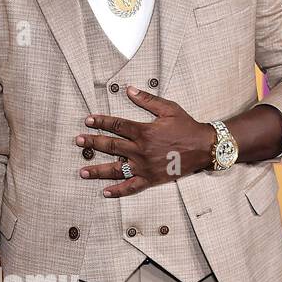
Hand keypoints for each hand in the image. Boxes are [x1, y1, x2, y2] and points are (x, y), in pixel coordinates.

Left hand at [74, 86, 216, 196]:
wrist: (204, 148)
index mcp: (144, 132)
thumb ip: (147, 100)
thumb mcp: (169, 109)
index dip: (101, 122)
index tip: (88, 120)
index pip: (117, 126)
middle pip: (111, 146)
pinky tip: (105, 192)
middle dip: (92, 143)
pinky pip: (131, 187)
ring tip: (82, 171)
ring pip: (116, 169)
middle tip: (78, 141)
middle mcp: (141, 150)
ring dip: (97, 170)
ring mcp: (144, 167)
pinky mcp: (150, 179)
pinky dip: (118, 191)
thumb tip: (129, 89)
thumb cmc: (187, 126)